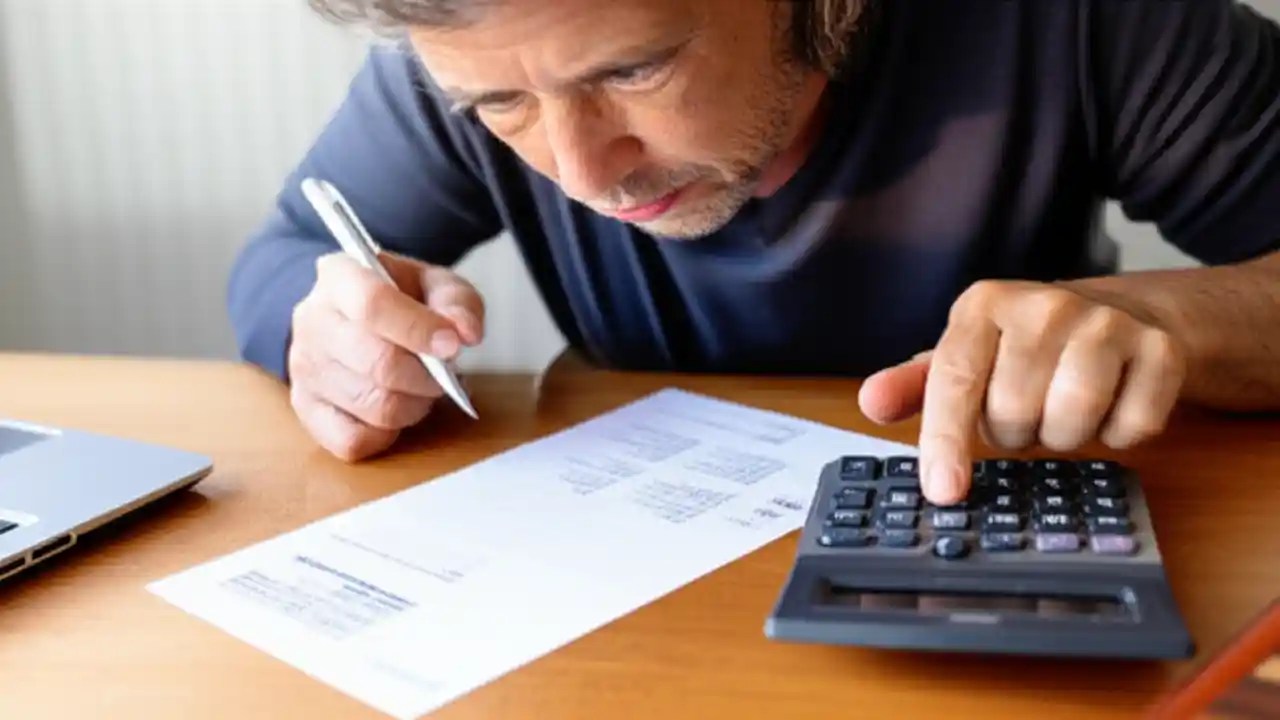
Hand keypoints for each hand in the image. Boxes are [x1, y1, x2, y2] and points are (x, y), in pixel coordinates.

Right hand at [287, 251, 483, 460]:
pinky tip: (393, 411)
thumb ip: (457, 302)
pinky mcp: (306, 409)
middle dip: (426, 377)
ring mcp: (304, 368)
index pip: (373, 305)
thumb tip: (464, 334)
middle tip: (442, 372)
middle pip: (377, 363)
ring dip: (414, 405)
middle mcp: (312, 321)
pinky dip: (386, 435)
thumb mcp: (435, 284)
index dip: (419, 330)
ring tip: (420, 388)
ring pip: (373, 406)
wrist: (353, 315)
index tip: (453, 346)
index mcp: (340, 276)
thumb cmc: (401, 299)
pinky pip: (353, 440)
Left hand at [858, 280, 1185, 504]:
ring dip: (1064, 437)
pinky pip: (1133, 427)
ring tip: (1060, 411)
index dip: (944, 440)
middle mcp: (1044, 305)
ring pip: (1072, 421)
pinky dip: (1119, 436)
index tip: (943, 492)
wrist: (1120, 315)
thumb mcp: (964, 359)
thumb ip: (914, 385)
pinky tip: (1109, 408)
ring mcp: (1107, 322)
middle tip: (1023, 414)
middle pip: (1014, 412)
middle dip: (1014, 433)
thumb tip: (871, 401)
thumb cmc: (1023, 350)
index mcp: (982, 306)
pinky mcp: (1160, 348)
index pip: (953, 379)